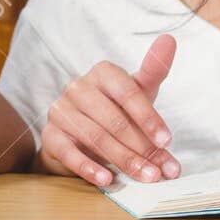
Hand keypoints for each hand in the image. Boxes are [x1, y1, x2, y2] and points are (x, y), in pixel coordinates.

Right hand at [37, 34, 178, 185]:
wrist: (80, 134)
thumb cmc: (116, 109)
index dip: (148, 117)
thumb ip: (154, 70)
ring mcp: (60, 110)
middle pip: (112, 119)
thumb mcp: (138, 91)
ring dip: (122, 160)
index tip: (166, 140)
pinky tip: (107, 180)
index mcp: (102, 72)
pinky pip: (68, 152)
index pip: (127, 92)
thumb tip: (169, 39)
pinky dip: (89, 167)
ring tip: (144, 177)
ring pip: (94, 137)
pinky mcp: (50, 135)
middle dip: (140, 147)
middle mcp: (77, 87)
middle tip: (160, 169)